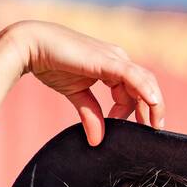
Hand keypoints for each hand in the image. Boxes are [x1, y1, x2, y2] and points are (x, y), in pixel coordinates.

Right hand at [6, 19, 165, 143]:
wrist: (33, 46)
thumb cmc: (52, 64)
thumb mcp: (77, 95)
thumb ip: (90, 115)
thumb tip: (96, 140)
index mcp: (112, 66)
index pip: (135, 89)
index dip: (134, 111)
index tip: (126, 127)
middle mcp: (117, 59)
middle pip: (146, 85)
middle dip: (151, 109)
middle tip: (152, 130)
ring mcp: (113, 58)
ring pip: (145, 81)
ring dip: (153, 104)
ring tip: (154, 125)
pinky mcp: (106, 60)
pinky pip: (133, 76)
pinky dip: (145, 90)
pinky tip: (152, 103)